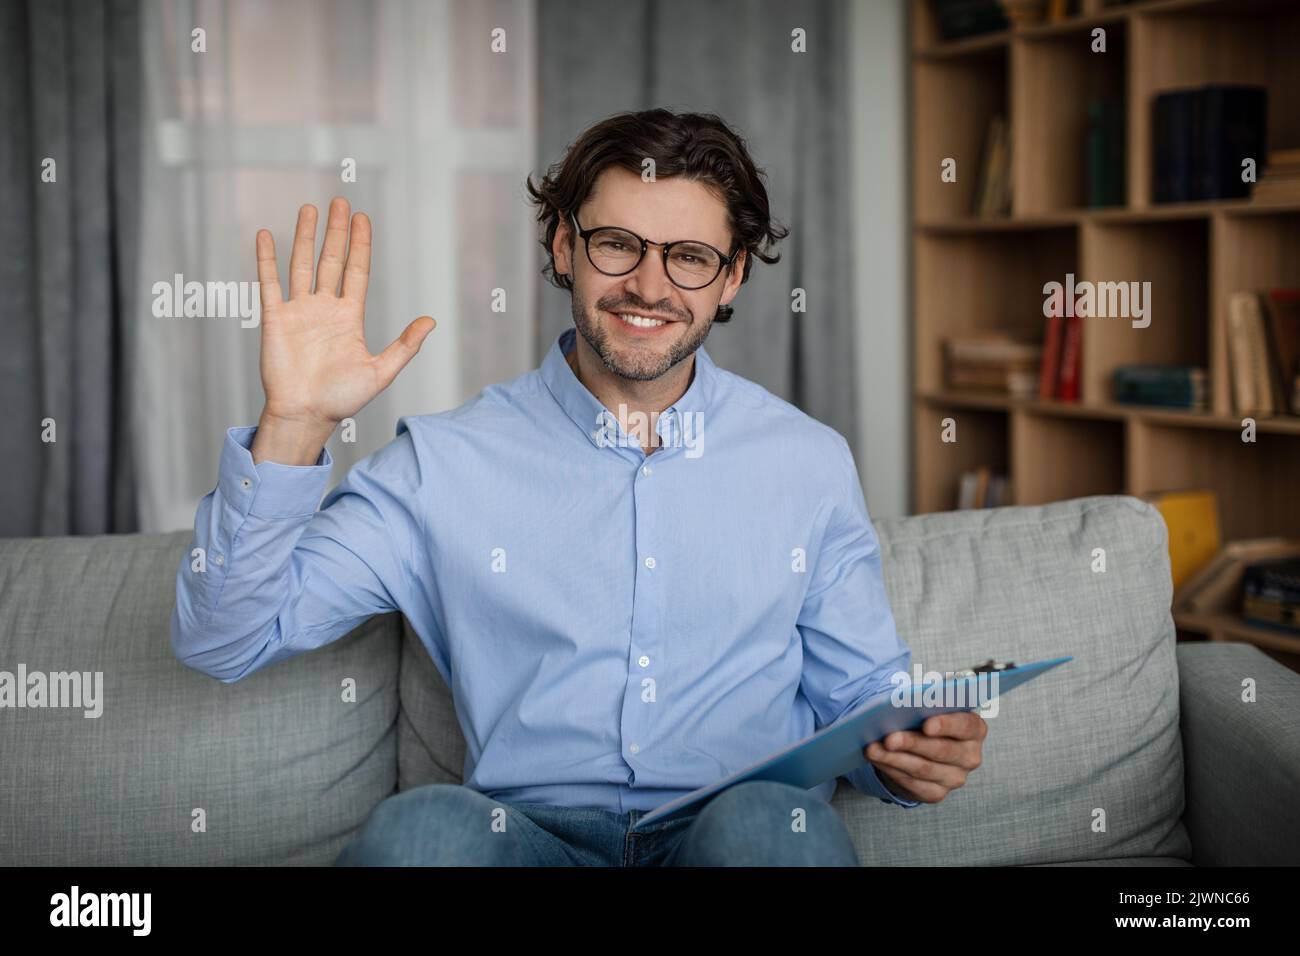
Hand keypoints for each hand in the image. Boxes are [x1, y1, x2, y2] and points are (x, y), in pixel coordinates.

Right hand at [254, 197, 434, 437]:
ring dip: (304, 236)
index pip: (357, 271)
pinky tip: (265, 235)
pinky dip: (266, 259)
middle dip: (337, 232)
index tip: (362, 219)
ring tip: (310, 209)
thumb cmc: (342, 399)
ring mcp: (299, 311)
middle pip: (332, 260)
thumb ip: (405, 346)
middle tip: (340, 201)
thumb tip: (431, 322)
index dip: (360, 245)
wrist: (306, 415)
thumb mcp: (381, 371)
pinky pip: (269, 282)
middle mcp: (324, 309)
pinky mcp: (275, 319)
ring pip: (302, 264)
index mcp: (349, 318)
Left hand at [863, 712, 986, 803]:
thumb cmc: (925, 720)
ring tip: (873, 749)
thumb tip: (904, 703)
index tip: (927, 724)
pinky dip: (891, 770)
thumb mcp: (929, 707)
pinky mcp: (936, 793)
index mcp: (974, 729)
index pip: (965, 726)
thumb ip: (926, 703)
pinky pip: (912, 783)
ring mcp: (955, 778)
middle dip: (912, 743)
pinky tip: (877, 760)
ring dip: (894, 758)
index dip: (946, 725)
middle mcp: (970, 756)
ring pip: (922, 768)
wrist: (921, 750)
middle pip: (941, 750)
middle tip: (889, 738)